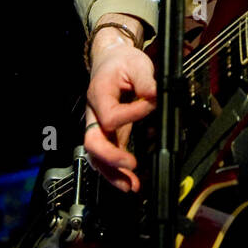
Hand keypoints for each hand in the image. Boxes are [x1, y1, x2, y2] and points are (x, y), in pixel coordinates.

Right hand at [84, 37, 156, 192]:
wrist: (110, 60)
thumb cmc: (122, 63)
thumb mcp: (137, 64)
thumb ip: (145, 81)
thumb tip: (154, 97)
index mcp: (99, 95)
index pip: (111, 116)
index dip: (132, 114)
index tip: (150, 104)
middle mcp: (94, 114)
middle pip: (93, 143)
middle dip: (111, 157)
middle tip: (130, 165)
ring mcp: (99, 126)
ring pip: (97, 156)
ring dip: (113, 173)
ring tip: (131, 186)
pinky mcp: (109, 134)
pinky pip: (107, 156)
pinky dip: (116, 172)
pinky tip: (130, 182)